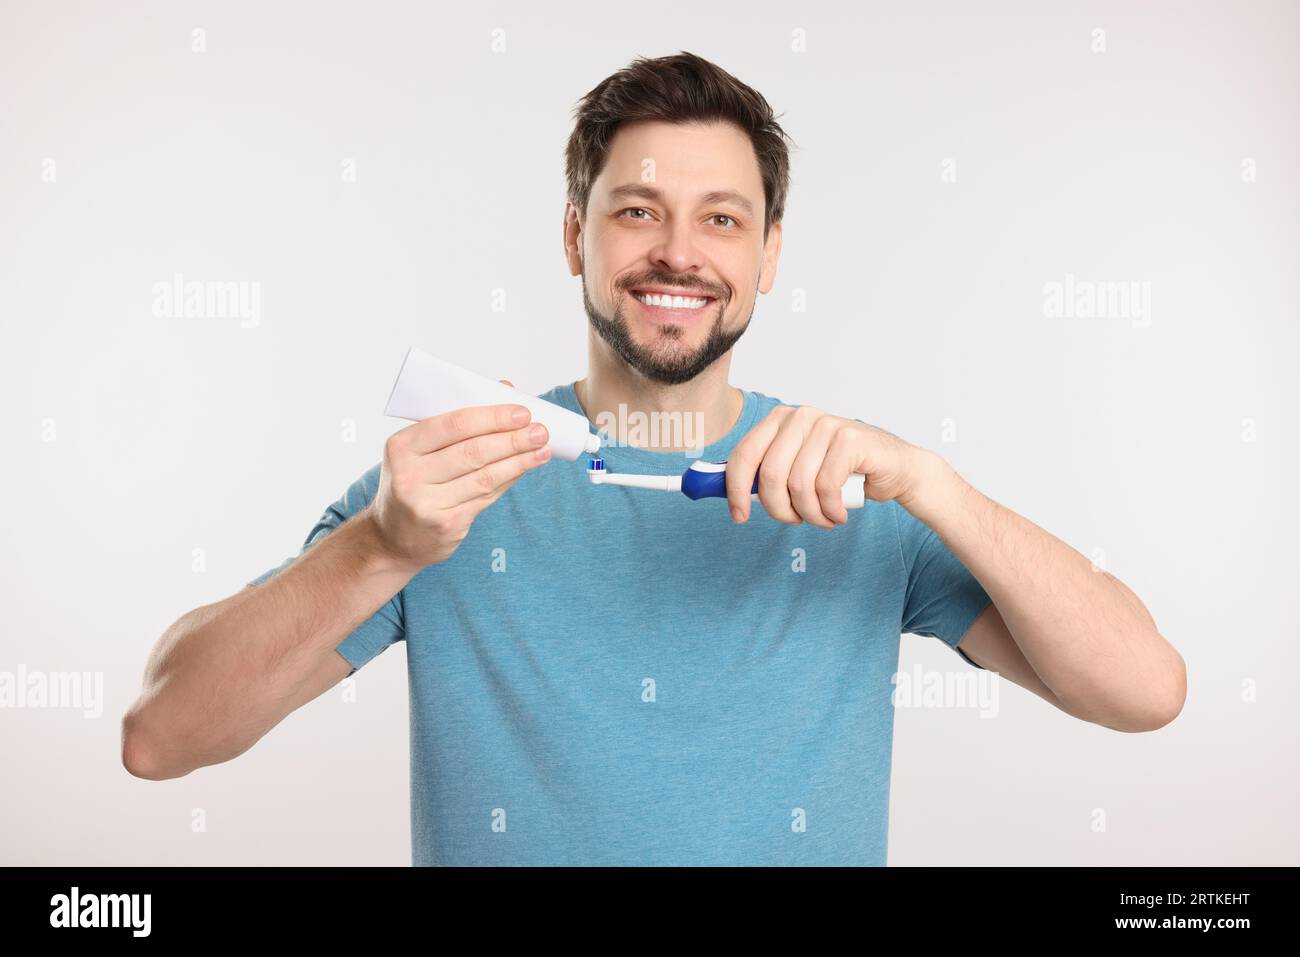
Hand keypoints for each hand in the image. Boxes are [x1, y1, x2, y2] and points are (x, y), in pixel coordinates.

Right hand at [369, 383, 550, 569]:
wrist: (392, 538)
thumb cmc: (413, 481)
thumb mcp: (419, 450)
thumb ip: (457, 423)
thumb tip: (504, 390)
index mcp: (402, 446)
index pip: (453, 425)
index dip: (492, 418)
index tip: (522, 412)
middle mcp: (410, 475)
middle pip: (473, 452)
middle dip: (512, 439)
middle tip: (541, 431)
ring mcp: (427, 503)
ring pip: (484, 476)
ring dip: (519, 461)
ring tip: (543, 449)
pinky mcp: (446, 525)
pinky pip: (486, 497)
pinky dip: (509, 479)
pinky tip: (525, 468)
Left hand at [725, 405, 938, 526]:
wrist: (895, 469)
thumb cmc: (843, 472)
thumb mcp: (798, 471)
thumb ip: (767, 475)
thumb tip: (725, 492)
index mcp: (781, 421)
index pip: (744, 455)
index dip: (735, 490)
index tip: (738, 516)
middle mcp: (801, 416)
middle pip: (770, 475)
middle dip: (779, 510)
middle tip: (795, 521)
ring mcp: (826, 425)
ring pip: (798, 486)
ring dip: (810, 515)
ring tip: (823, 518)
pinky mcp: (849, 439)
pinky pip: (825, 487)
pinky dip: (831, 510)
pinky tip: (840, 512)